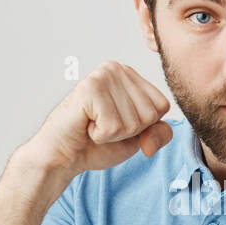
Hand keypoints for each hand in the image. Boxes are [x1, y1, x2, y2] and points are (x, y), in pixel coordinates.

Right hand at [28, 61, 173, 175]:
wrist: (63, 155)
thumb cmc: (97, 144)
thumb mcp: (138, 138)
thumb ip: (159, 133)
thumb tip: (151, 139)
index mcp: (131, 75)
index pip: (162, 106)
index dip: (143, 127)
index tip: (117, 125)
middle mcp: (118, 69)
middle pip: (150, 114)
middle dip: (128, 131)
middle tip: (102, 126)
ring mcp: (104, 76)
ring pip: (133, 121)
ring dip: (113, 134)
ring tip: (93, 125)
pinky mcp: (90, 88)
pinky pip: (114, 126)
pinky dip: (101, 135)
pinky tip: (86, 125)